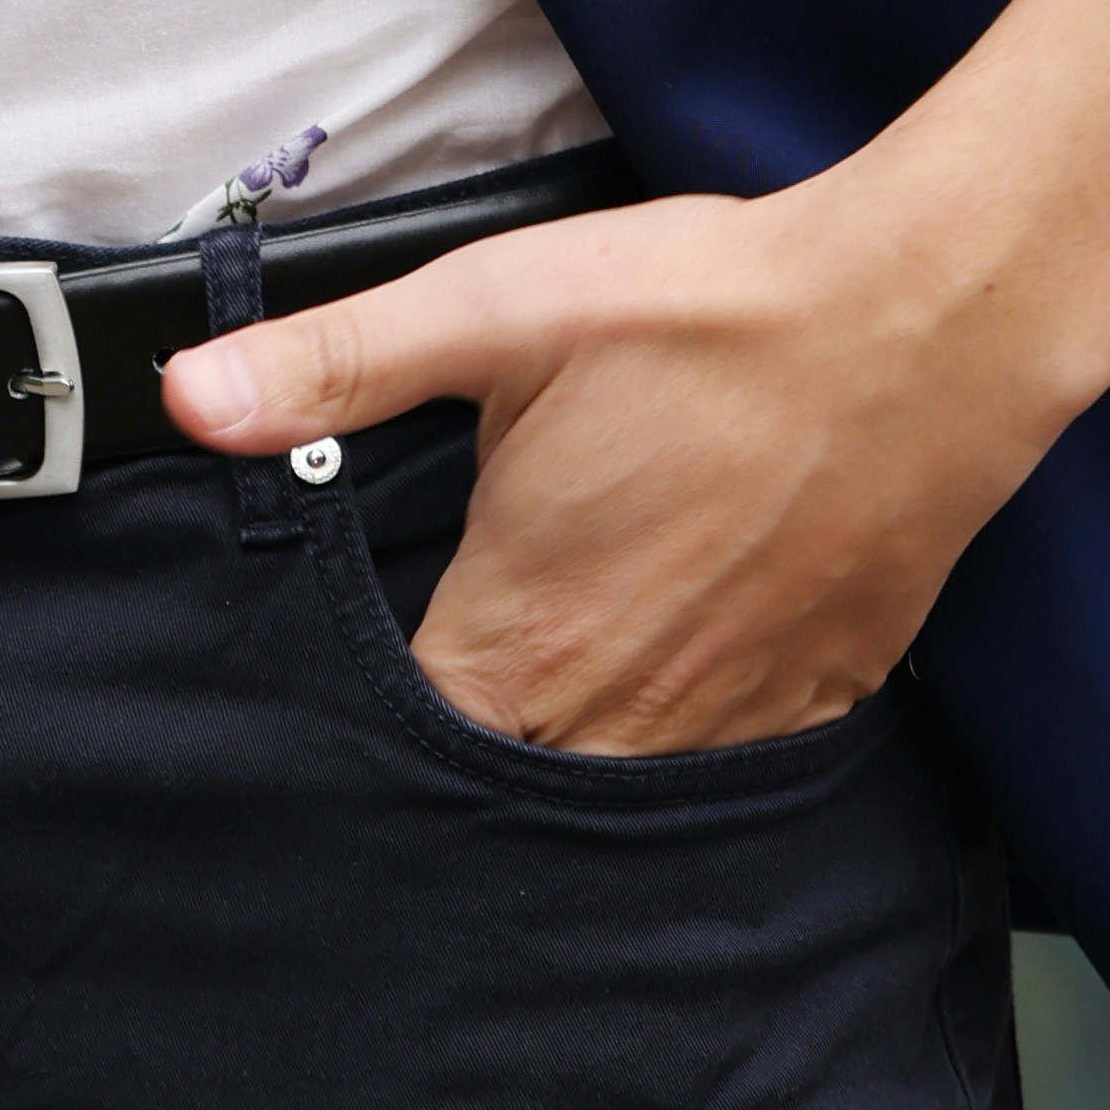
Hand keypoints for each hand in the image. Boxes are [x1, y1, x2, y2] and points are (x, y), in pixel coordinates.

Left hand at [161, 171, 1056, 753]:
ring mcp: (730, 718)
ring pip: (620, 801)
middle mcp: (621, 710)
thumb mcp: (499, 308)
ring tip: (557, 710)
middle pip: (510, 793)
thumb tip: (186, 398)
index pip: (406, 751)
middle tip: (446, 718)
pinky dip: (691, 753)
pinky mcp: (819, 698)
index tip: (356, 702)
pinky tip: (677, 693)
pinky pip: (730, 774)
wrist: (924, 321)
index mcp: (522, 636)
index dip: (367, 742)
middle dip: (469, 772)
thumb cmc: (712, 314)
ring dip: (578, 771)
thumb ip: (337, 364)